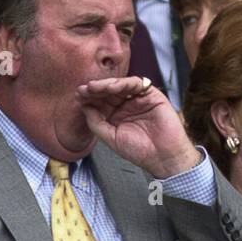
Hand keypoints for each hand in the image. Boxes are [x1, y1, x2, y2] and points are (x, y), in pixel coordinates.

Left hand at [77, 77, 201, 177]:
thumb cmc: (139, 151)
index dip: (89, 98)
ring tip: (94, 87)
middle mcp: (125, 105)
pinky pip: (136, 84)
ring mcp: (138, 99)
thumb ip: (96, 123)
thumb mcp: (111, 138)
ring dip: (106, 84)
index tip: (78, 96)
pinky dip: (124, 83)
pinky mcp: (151, 95)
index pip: (100, 102)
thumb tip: (83, 106)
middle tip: (83, 89)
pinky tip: (113, 87)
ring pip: (120, 85)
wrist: (163, 157)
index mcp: (115, 115)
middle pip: (108, 92)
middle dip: (95, 89)